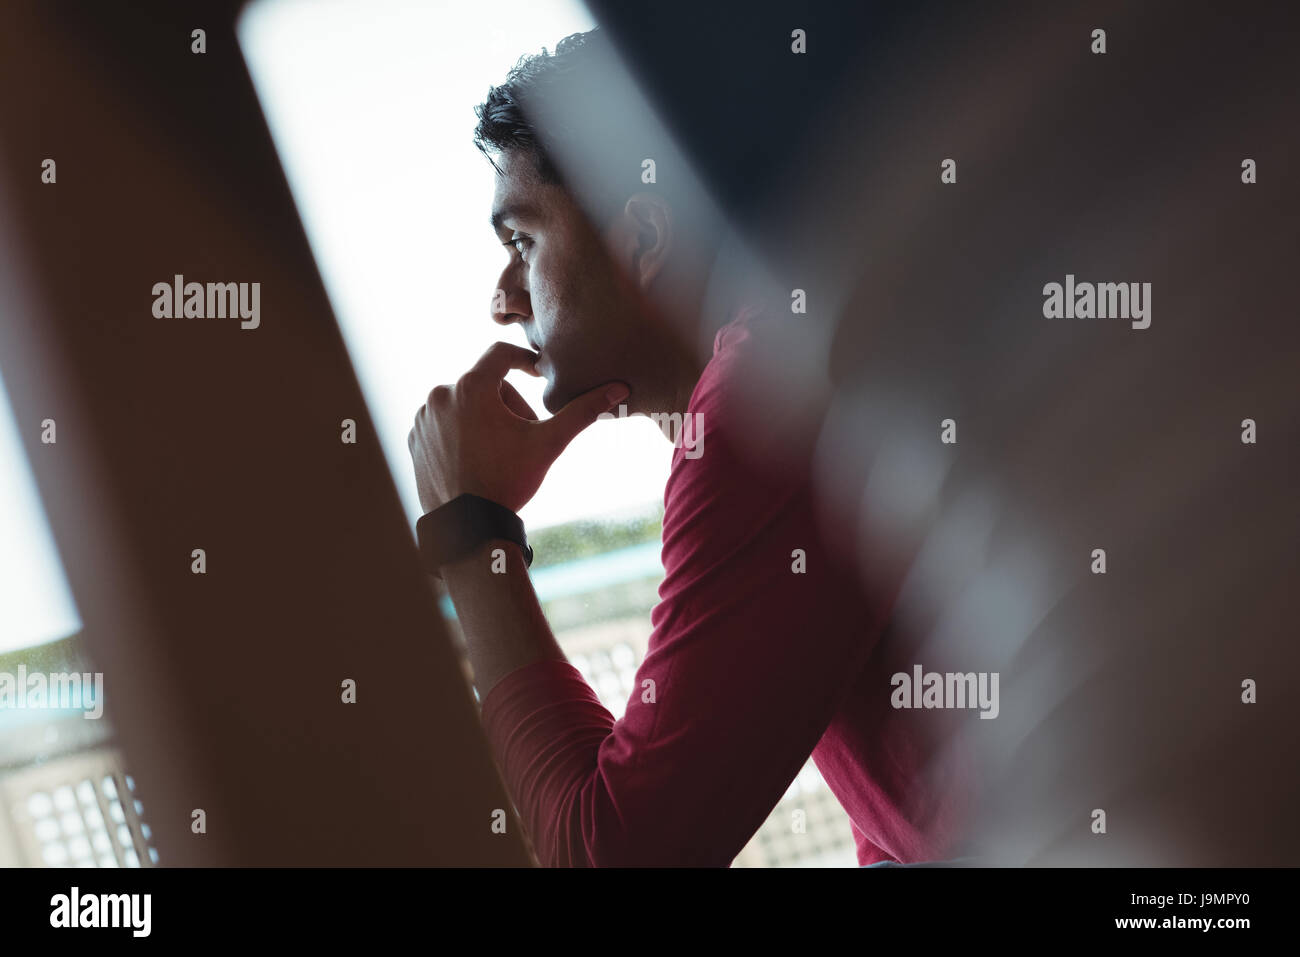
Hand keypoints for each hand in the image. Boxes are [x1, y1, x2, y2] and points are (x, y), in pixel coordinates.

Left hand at [408, 342, 628, 513]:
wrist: (468, 527)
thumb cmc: (509, 481)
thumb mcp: (549, 443)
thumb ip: (582, 411)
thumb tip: (619, 389)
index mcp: (471, 387)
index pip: (500, 354)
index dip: (524, 361)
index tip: (537, 374)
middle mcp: (440, 396)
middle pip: (484, 385)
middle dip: (507, 405)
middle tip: (524, 435)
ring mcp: (424, 419)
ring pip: (463, 404)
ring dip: (483, 418)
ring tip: (499, 451)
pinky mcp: (414, 439)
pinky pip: (443, 424)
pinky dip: (461, 433)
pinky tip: (475, 459)